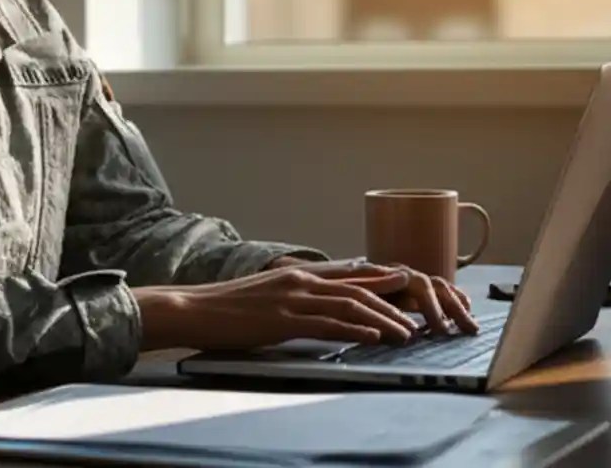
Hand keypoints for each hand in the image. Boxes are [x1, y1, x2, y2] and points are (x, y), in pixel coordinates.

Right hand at [133, 262, 420, 350]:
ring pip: (351, 304)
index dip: (380, 277)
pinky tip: (375, 337)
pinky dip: (357, 329)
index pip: (349, 273)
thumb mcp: (266, 294)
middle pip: (359, 288)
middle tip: (417, 316)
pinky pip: (329, 323)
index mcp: (297, 273)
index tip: (406, 281)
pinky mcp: (284, 319)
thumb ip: (293, 296)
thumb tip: (314, 306)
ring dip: (384, 319)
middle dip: (392, 303)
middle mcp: (301, 280)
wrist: (193, 308)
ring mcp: (293, 298)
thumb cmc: (226, 308)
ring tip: (406, 333)